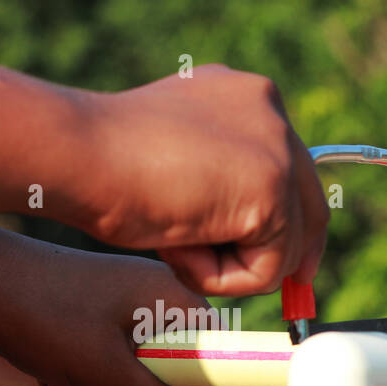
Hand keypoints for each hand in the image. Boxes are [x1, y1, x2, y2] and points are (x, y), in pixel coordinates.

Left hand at [0, 229, 219, 385]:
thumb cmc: (36, 312)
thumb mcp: (102, 371)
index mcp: (171, 299)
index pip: (213, 363)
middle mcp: (154, 301)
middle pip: (171, 380)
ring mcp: (122, 311)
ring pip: (132, 382)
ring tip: (59, 382)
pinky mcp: (93, 323)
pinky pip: (104, 371)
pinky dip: (80, 384)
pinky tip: (50, 380)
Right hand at [77, 65, 327, 297]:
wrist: (76, 153)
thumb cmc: (99, 162)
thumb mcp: (172, 158)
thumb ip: (212, 176)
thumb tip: (242, 225)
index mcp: (244, 94)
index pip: (291, 167)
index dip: (289, 223)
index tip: (289, 263)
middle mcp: (269, 108)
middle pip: (310, 204)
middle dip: (295, 256)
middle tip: (294, 291)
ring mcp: (277, 147)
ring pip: (284, 246)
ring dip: (227, 267)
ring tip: (170, 241)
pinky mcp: (272, 190)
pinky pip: (267, 270)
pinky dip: (221, 279)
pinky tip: (176, 245)